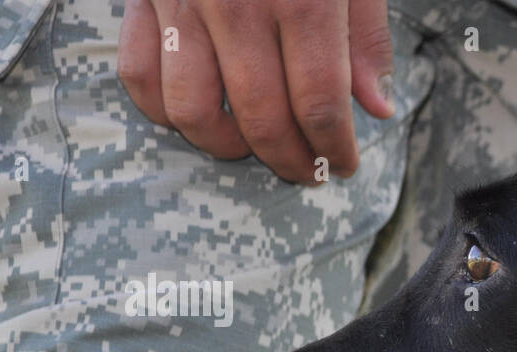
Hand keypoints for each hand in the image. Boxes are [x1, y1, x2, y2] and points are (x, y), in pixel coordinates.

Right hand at [118, 0, 395, 184]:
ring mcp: (182, 0)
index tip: (341, 166)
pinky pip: (139, 76)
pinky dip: (165, 112)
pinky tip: (200, 117)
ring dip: (226, 146)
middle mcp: (238, 3)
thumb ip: (365, 37)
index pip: (319, 104)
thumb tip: (377, 109)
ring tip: (253, 148)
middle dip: (289, 160)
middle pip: (261, 118)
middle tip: (306, 171)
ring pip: (193, 111)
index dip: (332, 149)